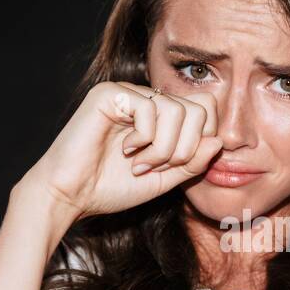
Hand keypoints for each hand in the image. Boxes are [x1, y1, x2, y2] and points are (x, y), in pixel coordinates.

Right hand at [18, 80, 222, 222]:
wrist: (71, 195)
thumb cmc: (111, 187)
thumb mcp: (165, 179)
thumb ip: (193, 162)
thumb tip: (219, 141)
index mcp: (161, 115)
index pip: (206, 110)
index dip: (200, 142)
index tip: (174, 167)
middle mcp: (147, 98)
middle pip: (198, 108)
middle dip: (185, 148)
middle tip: (158, 166)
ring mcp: (128, 94)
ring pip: (177, 110)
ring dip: (164, 148)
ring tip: (140, 163)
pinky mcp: (109, 94)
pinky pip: (150, 108)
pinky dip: (144, 138)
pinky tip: (125, 150)